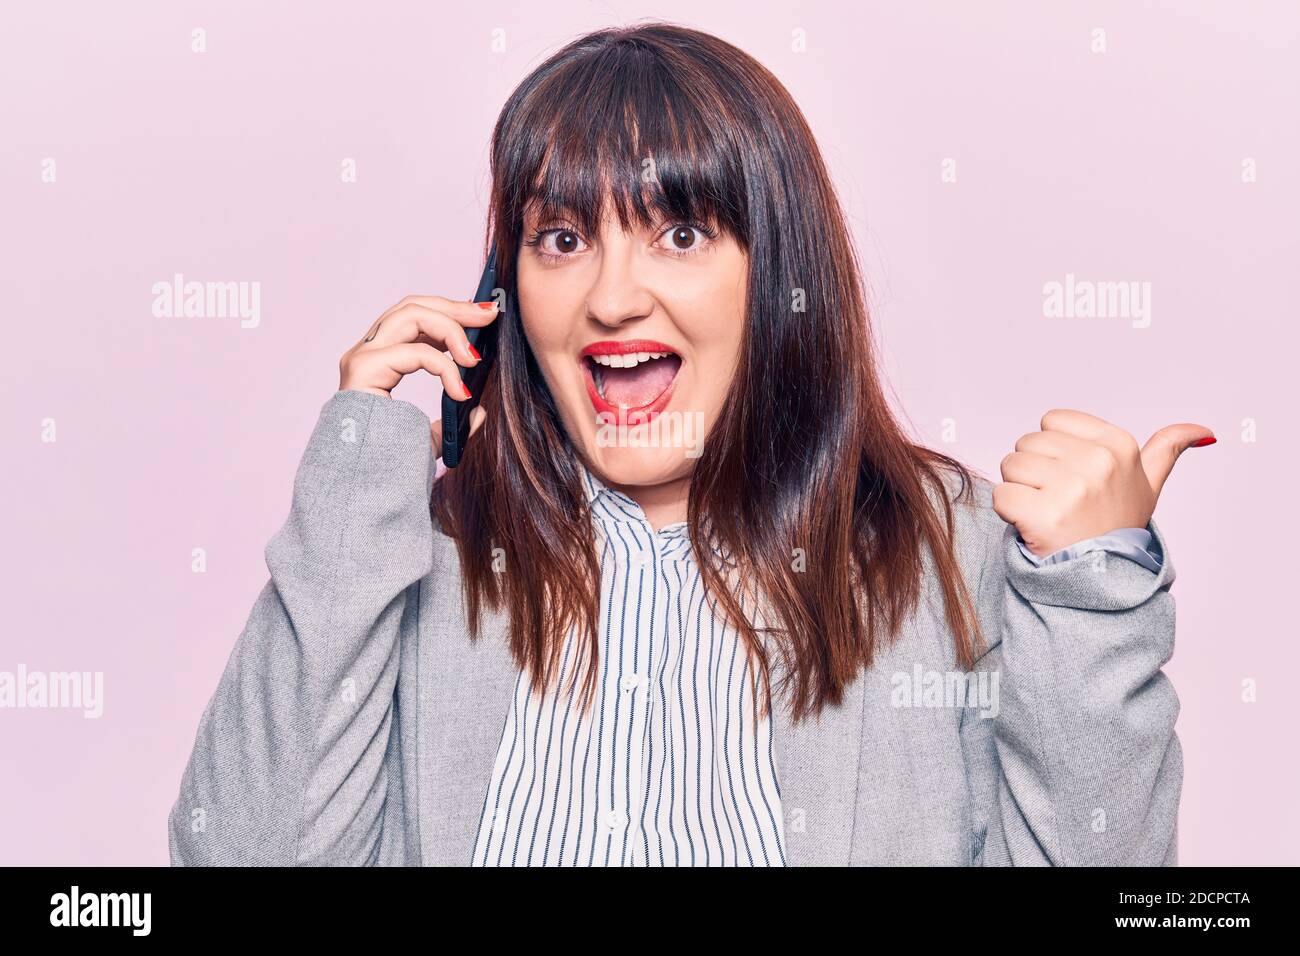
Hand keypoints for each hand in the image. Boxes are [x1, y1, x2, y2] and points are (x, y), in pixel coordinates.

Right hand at [339, 294, 496, 451]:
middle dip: (456, 307)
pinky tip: (460, 391)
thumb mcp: (429, 438)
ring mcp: (362, 358)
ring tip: (476, 356)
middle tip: (490, 316)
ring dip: (452, 328)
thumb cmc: (388, 463)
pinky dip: (445, 367)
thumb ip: (452, 423)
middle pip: (413, 306)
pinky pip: (414, 352)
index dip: (450, 311)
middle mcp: (366, 353)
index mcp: (379, 360)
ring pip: (411, 314)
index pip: (414, 317)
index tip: (483, 315)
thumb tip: (479, 410)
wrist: (365, 487)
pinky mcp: (363, 370)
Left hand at [993, 409, 1214, 557]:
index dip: (1053, 449)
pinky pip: (1000, 496)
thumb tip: (1204, 430)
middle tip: (1059, 500)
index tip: (1072, 477)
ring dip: (1019, 491)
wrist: (1105, 576)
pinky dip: (1008, 513)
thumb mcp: (1149, 485)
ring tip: (1047, 512)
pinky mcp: (1045, 515)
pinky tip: (1033, 526)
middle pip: (1026, 444)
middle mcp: (1099, 462)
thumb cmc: (1117, 526)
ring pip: (1009, 467)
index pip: (1051, 421)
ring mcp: (1073, 489)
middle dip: (1033, 471)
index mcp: (1119, 445)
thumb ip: (1167, 450)